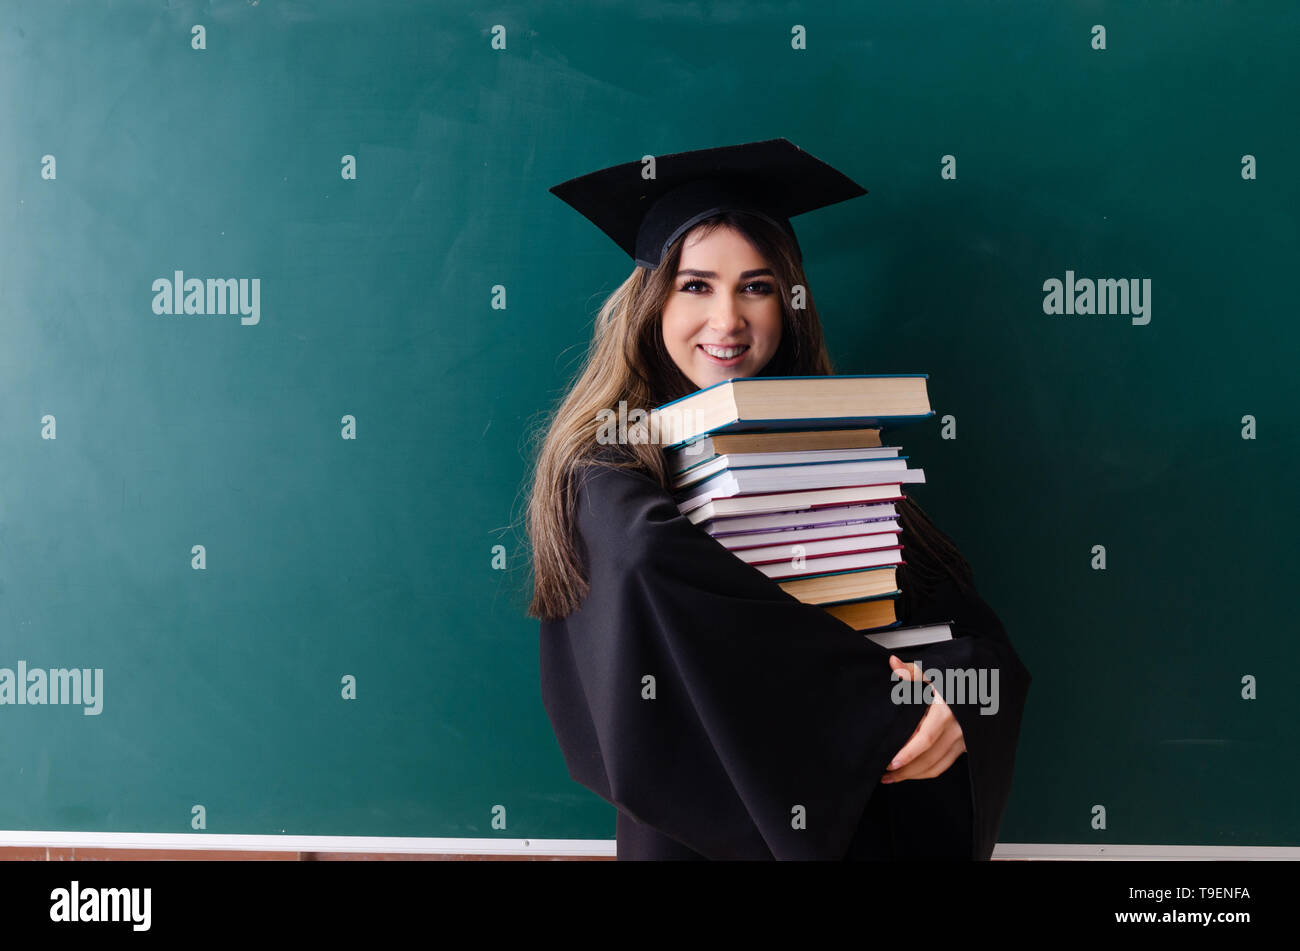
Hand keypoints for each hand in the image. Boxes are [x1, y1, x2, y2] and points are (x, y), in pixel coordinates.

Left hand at [881, 655, 965, 783]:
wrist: (990, 680)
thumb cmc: (962, 675)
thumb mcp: (937, 670)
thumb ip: (913, 671)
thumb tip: (893, 664)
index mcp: (947, 712)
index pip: (926, 738)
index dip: (909, 753)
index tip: (892, 762)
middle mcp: (958, 729)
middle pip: (929, 758)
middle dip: (906, 771)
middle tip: (883, 774)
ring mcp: (964, 740)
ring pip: (938, 765)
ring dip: (915, 774)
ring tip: (892, 777)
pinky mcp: (966, 745)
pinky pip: (946, 763)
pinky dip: (928, 770)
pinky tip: (913, 771)